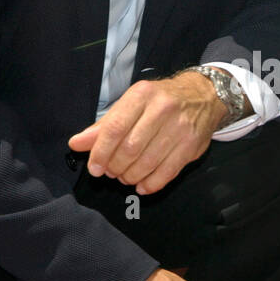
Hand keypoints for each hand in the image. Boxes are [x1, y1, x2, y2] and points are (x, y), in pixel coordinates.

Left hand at [68, 71, 226, 193]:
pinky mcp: (192, 146)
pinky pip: (167, 172)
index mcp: (142, 95)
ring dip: (131, 177)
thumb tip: (76, 144)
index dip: (101, 153)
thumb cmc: (159, 101)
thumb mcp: (131, 104)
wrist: (203, 96)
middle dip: (116, 167)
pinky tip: (141, 185)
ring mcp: (180, 128)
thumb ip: (104, 126)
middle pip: (130, 148)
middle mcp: (162, 109)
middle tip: (111, 172)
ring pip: (147, 163)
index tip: (95, 169)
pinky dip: (150, 184)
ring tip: (125, 177)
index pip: (115, 128)